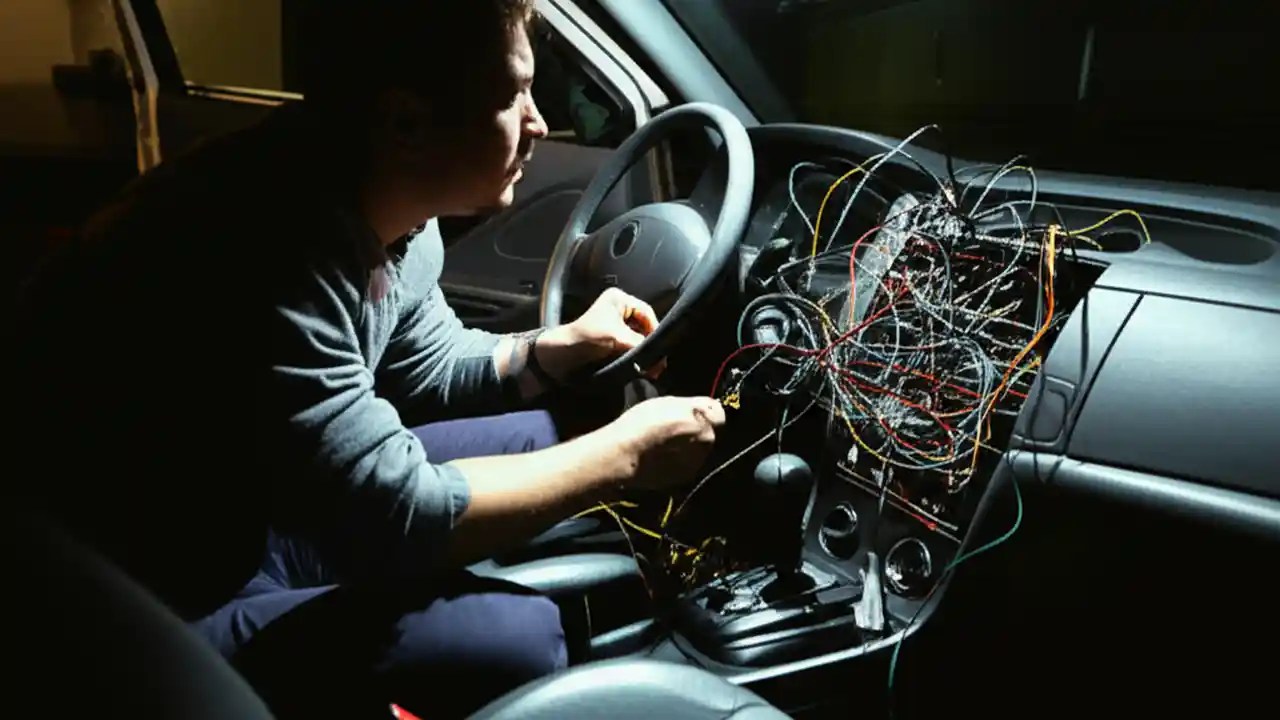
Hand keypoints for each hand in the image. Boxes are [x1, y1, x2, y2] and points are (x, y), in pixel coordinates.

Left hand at [537, 288, 664, 379]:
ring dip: (642, 351)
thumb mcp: (619, 339)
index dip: (655, 331)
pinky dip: (634, 355)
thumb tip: (661, 362)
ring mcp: (614, 323)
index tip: (660, 350)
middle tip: (656, 362)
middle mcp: (618, 308)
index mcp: (619, 299)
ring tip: (649, 366)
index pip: (647, 313)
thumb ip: (641, 347)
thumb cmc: (586, 339)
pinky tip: (639, 366)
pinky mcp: (610, 338)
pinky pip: (630, 346)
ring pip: (638, 338)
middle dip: (649, 343)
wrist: (561, 356)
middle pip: (644, 326)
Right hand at [605, 396, 725, 491]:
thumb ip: (694, 404)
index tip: (691, 413)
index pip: (718, 413)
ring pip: (699, 451)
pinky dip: (679, 461)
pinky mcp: (685, 477)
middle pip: (709, 434)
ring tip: (665, 445)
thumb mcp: (669, 401)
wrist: (624, 455)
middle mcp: (706, 442)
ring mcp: (697, 462)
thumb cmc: (642, 422)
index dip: (705, 412)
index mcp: (704, 420)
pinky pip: (687, 465)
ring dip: (689, 447)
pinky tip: (661, 458)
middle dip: (697, 431)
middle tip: (674, 430)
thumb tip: (708, 406)